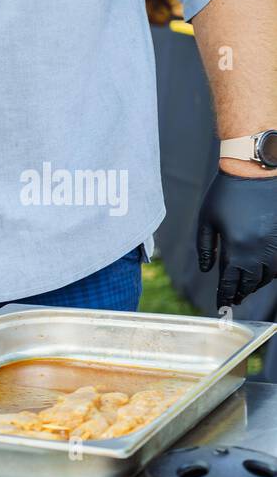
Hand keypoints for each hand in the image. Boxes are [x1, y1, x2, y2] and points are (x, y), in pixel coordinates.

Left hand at [197, 171, 276, 309]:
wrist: (255, 171)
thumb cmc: (225, 194)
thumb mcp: (206, 221)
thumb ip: (206, 248)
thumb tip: (207, 270)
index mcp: (235, 248)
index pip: (230, 281)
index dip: (225, 295)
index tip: (221, 305)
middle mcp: (258, 250)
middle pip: (251, 281)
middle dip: (241, 292)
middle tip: (234, 298)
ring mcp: (274, 243)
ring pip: (269, 275)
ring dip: (257, 283)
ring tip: (247, 286)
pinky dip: (272, 271)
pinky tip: (264, 272)